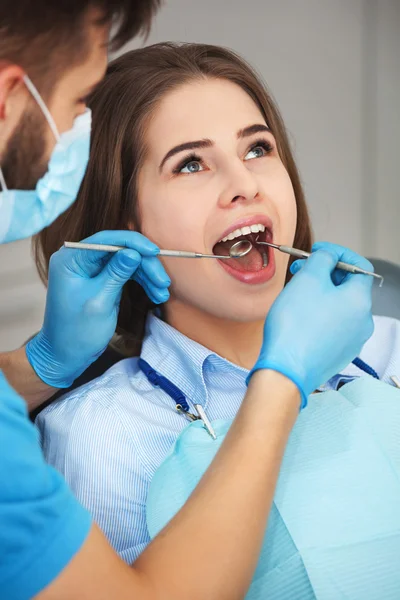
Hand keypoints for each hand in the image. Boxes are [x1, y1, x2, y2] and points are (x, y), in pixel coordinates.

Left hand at [26, 231, 170, 387]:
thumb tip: (134, 252)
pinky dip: (142, 283)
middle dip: (145, 264)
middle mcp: (81, 259)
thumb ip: (117, 274)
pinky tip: (156, 294)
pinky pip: (126, 274)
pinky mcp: (103, 280)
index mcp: (71, 259)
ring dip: (147, 276)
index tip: (155, 252)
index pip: (107, 240)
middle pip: (120, 250)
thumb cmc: (76, 332)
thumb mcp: (99, 301)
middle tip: (163, 282)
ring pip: (127, 262)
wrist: (66, 356)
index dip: (133, 243)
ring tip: (162, 293)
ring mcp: (92, 270)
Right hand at [248, 242, 374, 408]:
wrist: (286, 369)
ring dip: (321, 295)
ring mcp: (352, 341)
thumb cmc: (296, 325)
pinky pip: (332, 327)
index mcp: (360, 301)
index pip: (359, 266)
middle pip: (348, 287)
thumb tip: (329, 257)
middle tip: (301, 270)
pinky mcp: (338, 354)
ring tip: (297, 295)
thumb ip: (323, 259)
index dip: (338, 253)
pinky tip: (299, 318)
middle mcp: (363, 322)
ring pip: (339, 307)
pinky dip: (319, 316)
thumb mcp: (308, 278)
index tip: (317, 252)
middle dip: (325, 274)